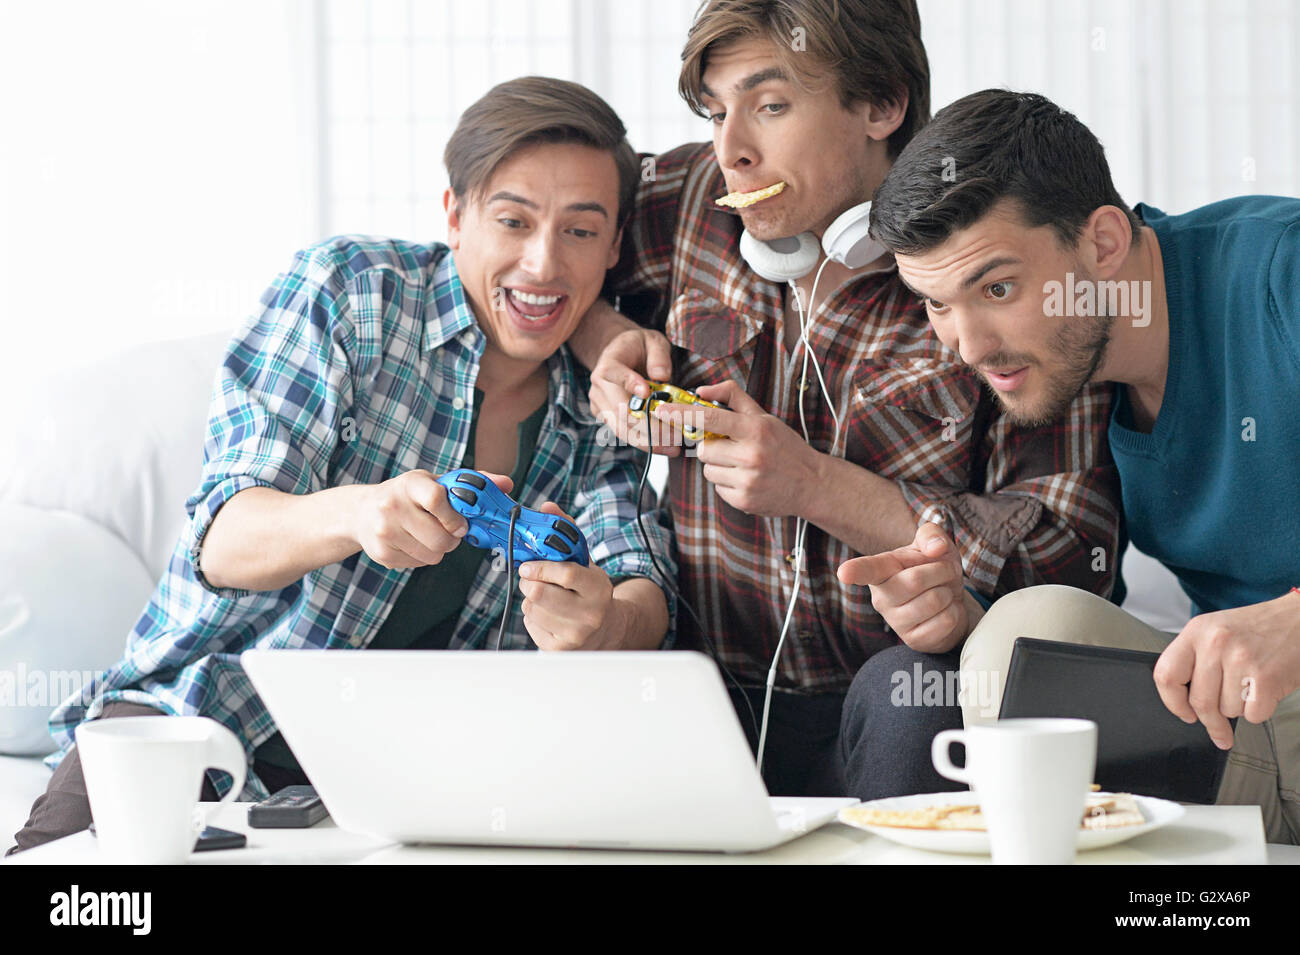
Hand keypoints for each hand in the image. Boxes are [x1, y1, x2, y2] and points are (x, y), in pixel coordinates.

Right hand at [352, 469, 512, 569]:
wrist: (362, 512)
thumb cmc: (407, 495)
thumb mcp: (434, 482)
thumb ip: (471, 482)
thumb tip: (507, 483)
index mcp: (409, 484)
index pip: (437, 499)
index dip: (454, 516)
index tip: (461, 523)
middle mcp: (392, 506)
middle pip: (439, 537)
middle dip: (451, 539)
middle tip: (448, 531)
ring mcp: (384, 532)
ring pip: (432, 555)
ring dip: (439, 549)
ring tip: (428, 534)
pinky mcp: (382, 554)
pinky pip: (419, 563)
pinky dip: (423, 557)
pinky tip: (412, 542)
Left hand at [517, 503, 614, 648]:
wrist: (605, 631)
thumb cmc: (589, 591)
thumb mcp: (584, 562)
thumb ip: (566, 532)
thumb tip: (547, 507)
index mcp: (598, 588)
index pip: (565, 574)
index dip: (541, 567)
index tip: (529, 565)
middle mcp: (589, 615)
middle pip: (539, 593)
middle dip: (530, 582)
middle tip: (533, 578)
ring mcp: (574, 635)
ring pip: (530, 608)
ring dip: (530, 598)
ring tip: (544, 596)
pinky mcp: (558, 650)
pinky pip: (529, 625)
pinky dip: (532, 616)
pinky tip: (547, 614)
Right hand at [588, 326, 680, 455]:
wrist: (622, 354)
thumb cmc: (639, 347)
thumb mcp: (653, 341)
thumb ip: (658, 356)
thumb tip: (661, 376)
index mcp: (608, 364)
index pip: (613, 375)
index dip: (630, 384)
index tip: (647, 392)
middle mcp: (599, 388)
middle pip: (620, 411)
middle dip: (650, 425)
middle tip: (676, 432)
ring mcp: (600, 406)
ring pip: (622, 429)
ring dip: (649, 441)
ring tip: (674, 446)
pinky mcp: (607, 418)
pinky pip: (625, 435)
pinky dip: (646, 444)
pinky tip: (666, 446)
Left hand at [652, 379, 817, 516]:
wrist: (811, 483)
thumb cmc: (785, 447)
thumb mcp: (764, 417)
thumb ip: (732, 398)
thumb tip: (700, 391)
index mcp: (755, 430)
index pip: (711, 419)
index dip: (683, 414)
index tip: (662, 411)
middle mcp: (751, 455)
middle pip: (704, 450)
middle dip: (712, 449)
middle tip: (732, 449)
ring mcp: (747, 480)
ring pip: (708, 470)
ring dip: (719, 467)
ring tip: (743, 465)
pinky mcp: (743, 500)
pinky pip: (717, 488)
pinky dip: (727, 484)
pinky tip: (747, 480)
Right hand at [837, 521, 969, 652]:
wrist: (950, 601)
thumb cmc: (935, 569)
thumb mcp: (933, 545)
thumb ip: (932, 535)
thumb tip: (936, 548)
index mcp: (880, 570)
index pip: (865, 570)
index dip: (854, 570)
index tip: (844, 573)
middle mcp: (881, 597)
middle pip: (915, 580)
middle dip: (942, 571)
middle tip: (946, 572)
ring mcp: (895, 622)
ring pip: (934, 600)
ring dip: (949, 591)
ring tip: (944, 591)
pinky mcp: (914, 640)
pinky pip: (946, 620)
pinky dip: (955, 611)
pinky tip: (945, 611)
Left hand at [1153, 592, 1299, 748]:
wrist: (1298, 620)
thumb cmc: (1257, 628)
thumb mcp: (1215, 630)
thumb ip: (1195, 659)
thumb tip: (1184, 701)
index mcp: (1197, 631)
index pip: (1166, 675)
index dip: (1172, 702)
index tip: (1184, 714)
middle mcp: (1216, 644)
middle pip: (1199, 701)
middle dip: (1210, 722)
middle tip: (1218, 729)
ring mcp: (1241, 660)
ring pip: (1227, 710)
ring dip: (1238, 708)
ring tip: (1249, 685)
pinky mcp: (1266, 678)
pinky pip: (1252, 715)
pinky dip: (1258, 710)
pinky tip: (1263, 690)